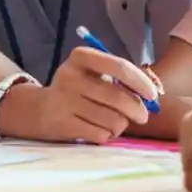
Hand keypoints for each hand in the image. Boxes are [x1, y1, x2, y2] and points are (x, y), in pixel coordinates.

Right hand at [25, 47, 158, 143]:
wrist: (38, 109)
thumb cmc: (77, 90)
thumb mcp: (92, 74)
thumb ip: (120, 79)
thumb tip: (152, 96)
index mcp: (81, 56)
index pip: (119, 66)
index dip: (141, 82)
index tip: (153, 95)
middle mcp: (70, 76)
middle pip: (118, 97)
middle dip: (137, 110)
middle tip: (142, 117)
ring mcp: (64, 101)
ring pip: (112, 119)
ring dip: (120, 125)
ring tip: (114, 122)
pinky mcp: (62, 124)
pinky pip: (101, 134)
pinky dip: (107, 135)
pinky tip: (99, 129)